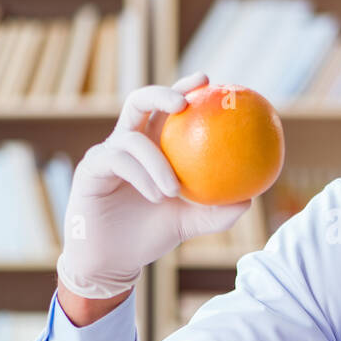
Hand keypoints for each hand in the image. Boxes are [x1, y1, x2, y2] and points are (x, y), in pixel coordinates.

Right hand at [56, 73, 250, 299]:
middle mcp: (128, 142)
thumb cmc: (152, 235)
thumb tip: (250, 198)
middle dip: (161, 94)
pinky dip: (140, 176)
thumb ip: (217, 211)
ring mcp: (107, 154)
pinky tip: (156, 196)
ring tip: (173, 190)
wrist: (115, 260)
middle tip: (182, 104)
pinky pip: (117, 161)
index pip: (167, 108)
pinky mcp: (90, 169)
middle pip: (139, 101)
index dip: (185, 88)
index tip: (208, 80)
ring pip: (132, 139)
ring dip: (157, 162)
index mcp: (152, 145)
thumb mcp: (190, 222)